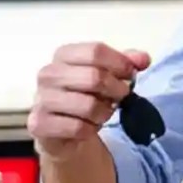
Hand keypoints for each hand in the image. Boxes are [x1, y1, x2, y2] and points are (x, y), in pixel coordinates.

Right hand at [27, 43, 151, 158]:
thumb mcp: (108, 76)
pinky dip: (90, 130)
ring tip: (102, 113)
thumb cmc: (87, 96)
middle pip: (94, 77)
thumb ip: (126, 63)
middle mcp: (48, 74)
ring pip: (88, 106)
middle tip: (121, 97)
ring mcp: (41, 99)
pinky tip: (88, 127)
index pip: (95, 51)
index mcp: (63, 54)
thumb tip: (143, 59)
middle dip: (116, 90)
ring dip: (104, 113)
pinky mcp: (39, 124)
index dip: (119, 63)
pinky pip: (78, 128)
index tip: (131, 74)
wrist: (63, 131)